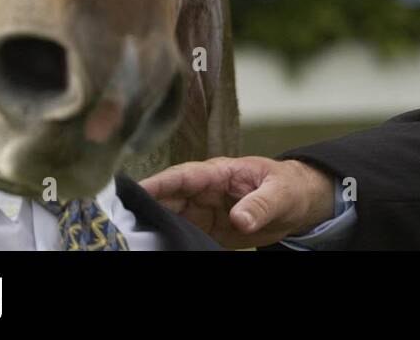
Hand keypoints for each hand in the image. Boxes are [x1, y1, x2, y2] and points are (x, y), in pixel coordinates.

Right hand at [140, 156, 335, 248]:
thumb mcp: (280, 193)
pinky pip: (182, 233)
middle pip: (169, 198)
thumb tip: (240, 219)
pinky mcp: (206, 229)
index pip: (184, 176)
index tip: (135, 191)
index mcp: (220, 173)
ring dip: (153, 225)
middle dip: (146, 207)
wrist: (297, 205)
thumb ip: (260, 204)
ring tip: (132, 238)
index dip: (159, 183)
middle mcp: (205, 191)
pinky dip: (168, 239)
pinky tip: (155, 246)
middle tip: (122, 222)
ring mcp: (203, 210)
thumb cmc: (288, 187)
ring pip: (170, 216)